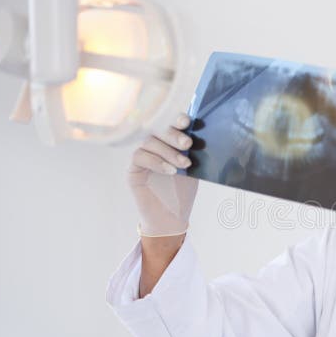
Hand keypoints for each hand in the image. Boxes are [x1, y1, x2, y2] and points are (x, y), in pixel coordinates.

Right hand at [128, 112, 198, 236]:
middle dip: (173, 134)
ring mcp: (141, 156)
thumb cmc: (182, 191)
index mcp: (168, 142)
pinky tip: (170, 171)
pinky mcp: (133, 170)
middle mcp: (153, 146)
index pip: (169, 124)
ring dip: (168, 152)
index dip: (176, 119)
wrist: (172, 217)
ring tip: (184, 164)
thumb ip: (192, 151)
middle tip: (187, 144)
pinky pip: (140, 157)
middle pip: (157, 129)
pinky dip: (157, 162)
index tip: (187, 122)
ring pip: (149, 142)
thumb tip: (202, 134)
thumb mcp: (192, 169)